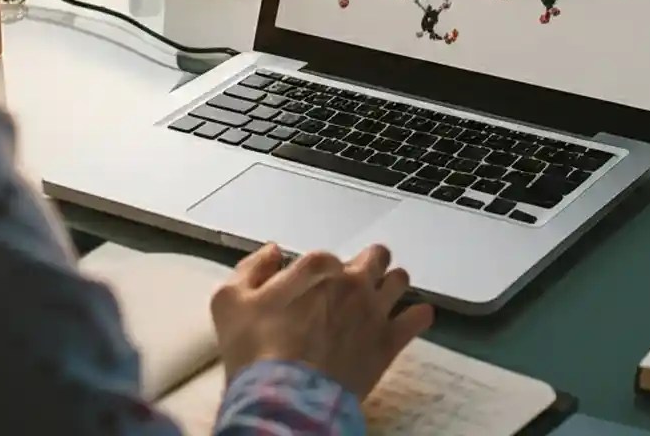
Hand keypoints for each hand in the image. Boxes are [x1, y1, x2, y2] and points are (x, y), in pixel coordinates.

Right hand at [210, 242, 434, 399]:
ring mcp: (375, 311)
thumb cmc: (255, 350)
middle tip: (357, 281)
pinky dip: (418, 316)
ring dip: (392, 285)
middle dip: (368, 264)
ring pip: (400, 280)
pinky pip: (420, 317)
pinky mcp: (390, 341)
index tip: (313, 284)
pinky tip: (411, 319)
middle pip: (375, 256)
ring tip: (382, 297)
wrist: (286, 397)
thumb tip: (271, 251)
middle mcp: (352, 282)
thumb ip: (251, 269)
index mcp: (316, 268)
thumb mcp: (229, 302)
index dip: (319, 270)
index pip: (326, 256)